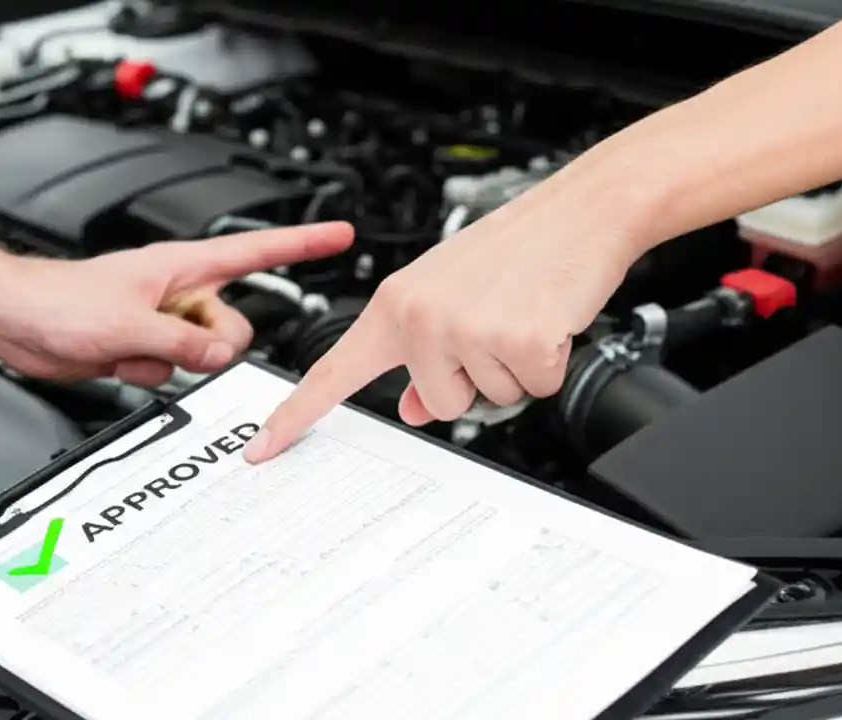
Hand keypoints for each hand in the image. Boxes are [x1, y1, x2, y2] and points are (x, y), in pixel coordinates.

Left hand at [0, 222, 352, 384]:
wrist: (17, 321)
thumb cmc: (61, 301)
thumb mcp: (131, 324)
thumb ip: (184, 342)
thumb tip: (223, 353)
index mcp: (183, 268)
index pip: (258, 251)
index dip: (303, 243)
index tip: (341, 235)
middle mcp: (180, 293)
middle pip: (236, 325)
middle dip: (213, 344)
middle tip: (175, 344)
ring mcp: (164, 321)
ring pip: (206, 354)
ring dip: (173, 361)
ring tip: (131, 347)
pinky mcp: (146, 346)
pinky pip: (173, 371)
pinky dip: (149, 373)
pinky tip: (118, 360)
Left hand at [245, 181, 648, 462]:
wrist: (578, 213)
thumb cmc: (515, 249)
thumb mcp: (449, 295)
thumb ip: (417, 353)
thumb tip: (411, 408)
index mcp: (395, 304)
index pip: (334, 371)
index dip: (295, 415)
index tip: (263, 448)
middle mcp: (422, 316)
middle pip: (438, 405)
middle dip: (471, 380)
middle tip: (493, 325)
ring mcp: (468, 330)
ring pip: (488, 399)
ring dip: (512, 368)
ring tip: (520, 314)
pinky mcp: (518, 341)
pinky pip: (533, 389)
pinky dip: (548, 365)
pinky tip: (546, 321)